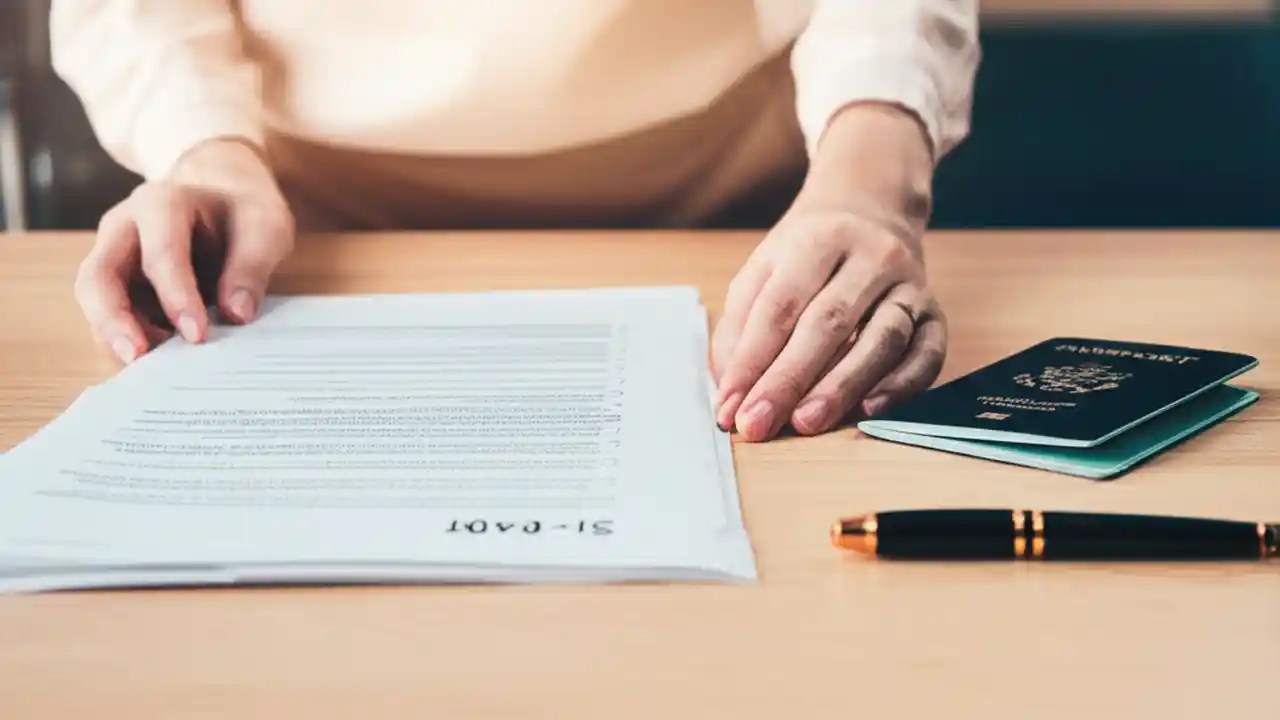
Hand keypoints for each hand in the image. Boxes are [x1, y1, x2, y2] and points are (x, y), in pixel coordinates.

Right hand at [75, 139, 293, 362]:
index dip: (176, 296)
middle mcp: (125, 227)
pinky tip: (159, 359)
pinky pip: (110, 315)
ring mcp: (115, 255)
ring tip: (154, 367)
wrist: (224, 200)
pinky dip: (129, 338)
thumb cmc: (243, 213)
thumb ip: (252, 266)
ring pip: (94, 300)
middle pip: (98, 276)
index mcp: (163, 203)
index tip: (197, 335)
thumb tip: (236, 314)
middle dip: (114, 321)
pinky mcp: (118, 283)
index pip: (160, 253)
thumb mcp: (265, 227)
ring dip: (117, 336)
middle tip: (138, 359)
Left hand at [711, 103, 946, 440]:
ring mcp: (909, 284)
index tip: (729, 407)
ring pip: (881, 338)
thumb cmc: (809, 252)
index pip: (779, 306)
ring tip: (807, 423)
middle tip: (759, 424)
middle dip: (790, 380)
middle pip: (828, 323)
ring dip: (843, 386)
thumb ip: (740, 328)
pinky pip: (926, 352)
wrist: (873, 209)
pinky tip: (869, 410)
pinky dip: (900, 385)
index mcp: (817, 240)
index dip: (752, 361)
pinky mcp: (936, 311)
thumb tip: (730, 389)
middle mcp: (870, 257)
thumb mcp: (764, 270)